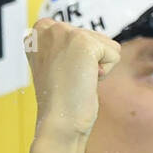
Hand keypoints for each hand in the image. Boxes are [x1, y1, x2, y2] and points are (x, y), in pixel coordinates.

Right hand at [26, 19, 120, 141]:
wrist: (59, 125)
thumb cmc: (61, 103)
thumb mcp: (59, 67)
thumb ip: (68, 50)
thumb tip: (95, 48)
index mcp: (38, 33)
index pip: (80, 34)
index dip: (79, 60)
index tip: (63, 76)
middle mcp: (48, 28)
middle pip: (94, 38)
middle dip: (89, 63)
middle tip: (70, 81)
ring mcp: (64, 32)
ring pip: (106, 45)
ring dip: (97, 67)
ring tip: (76, 82)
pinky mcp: (83, 41)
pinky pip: (114, 54)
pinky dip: (106, 72)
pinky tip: (84, 82)